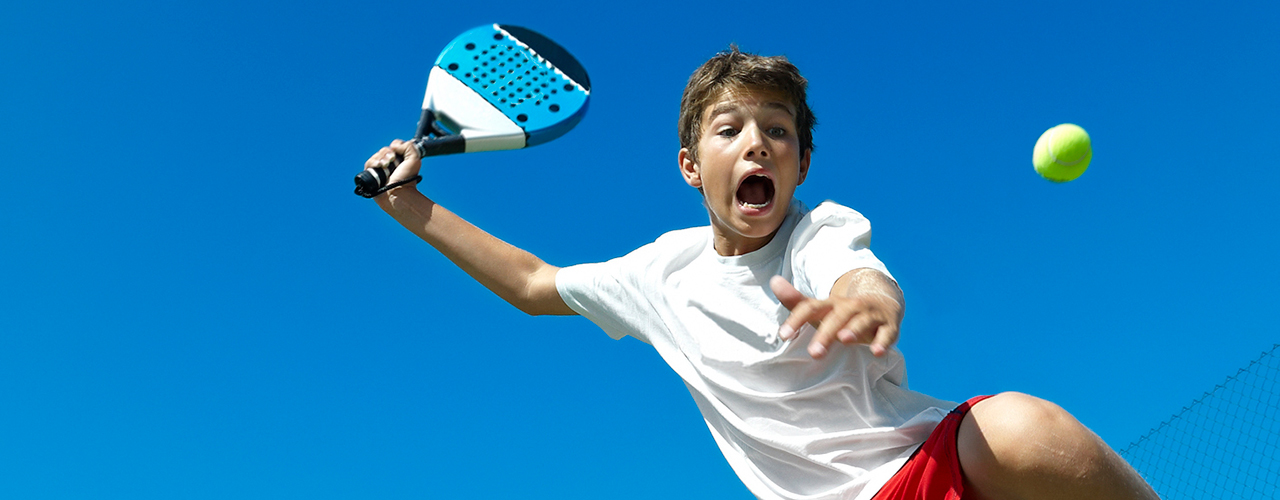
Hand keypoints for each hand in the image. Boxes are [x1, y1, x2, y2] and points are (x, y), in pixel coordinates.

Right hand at [363, 139, 422, 186]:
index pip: (394, 146)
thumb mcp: (414, 160)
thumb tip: (394, 145)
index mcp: (400, 159)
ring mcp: (380, 169)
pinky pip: (369, 163)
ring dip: (381, 158)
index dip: (395, 147)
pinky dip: (373, 162)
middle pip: (384, 150)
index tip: (397, 154)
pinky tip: (378, 166)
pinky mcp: (371, 174)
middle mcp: (390, 163)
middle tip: (392, 160)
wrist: (398, 193)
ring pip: (376, 156)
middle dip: (387, 153)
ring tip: (385, 166)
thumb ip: (409, 146)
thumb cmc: (407, 180)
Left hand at [770, 275, 901, 358]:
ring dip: (854, 329)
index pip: (810, 309)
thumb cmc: (843, 313)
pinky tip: (877, 352)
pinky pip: (886, 333)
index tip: (783, 336)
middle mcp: (849, 307)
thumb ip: (796, 301)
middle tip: (814, 353)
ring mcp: (870, 315)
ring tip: (844, 339)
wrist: (882, 300)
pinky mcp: (888, 325)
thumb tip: (773, 281)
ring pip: (861, 321)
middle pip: (836, 318)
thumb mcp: (820, 309)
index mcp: (830, 304)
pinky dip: (882, 342)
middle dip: (825, 334)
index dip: (796, 321)